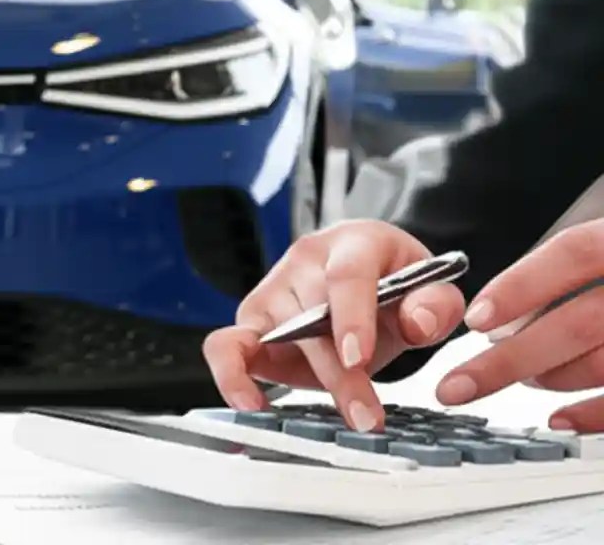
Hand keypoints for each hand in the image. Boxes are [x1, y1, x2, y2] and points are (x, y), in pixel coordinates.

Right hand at [202, 220, 465, 431]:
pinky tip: (251, 403)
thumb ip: (435, 305)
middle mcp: (304, 262)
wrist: (366, 288)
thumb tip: (419, 321)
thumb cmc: (390, 286)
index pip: (346, 274)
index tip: (360, 357)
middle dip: (339, 372)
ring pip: (274, 335)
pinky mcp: (249, 325)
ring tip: (325, 414)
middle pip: (311, 313)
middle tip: (366, 415)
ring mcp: (271, 292)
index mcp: (353, 243)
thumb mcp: (427, 291)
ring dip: (301, 380)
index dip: (351, 316)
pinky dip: (230, 374)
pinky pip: (224, 345)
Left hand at [434, 219, 603, 431]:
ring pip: (603, 361)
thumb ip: (579, 270)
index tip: (476, 318)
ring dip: (549, 377)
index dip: (522, 284)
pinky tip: (559, 417)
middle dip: (509, 359)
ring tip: (521, 378)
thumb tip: (503, 314)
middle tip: (457, 384)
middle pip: (579, 322)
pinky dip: (593, 414)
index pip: (576, 252)